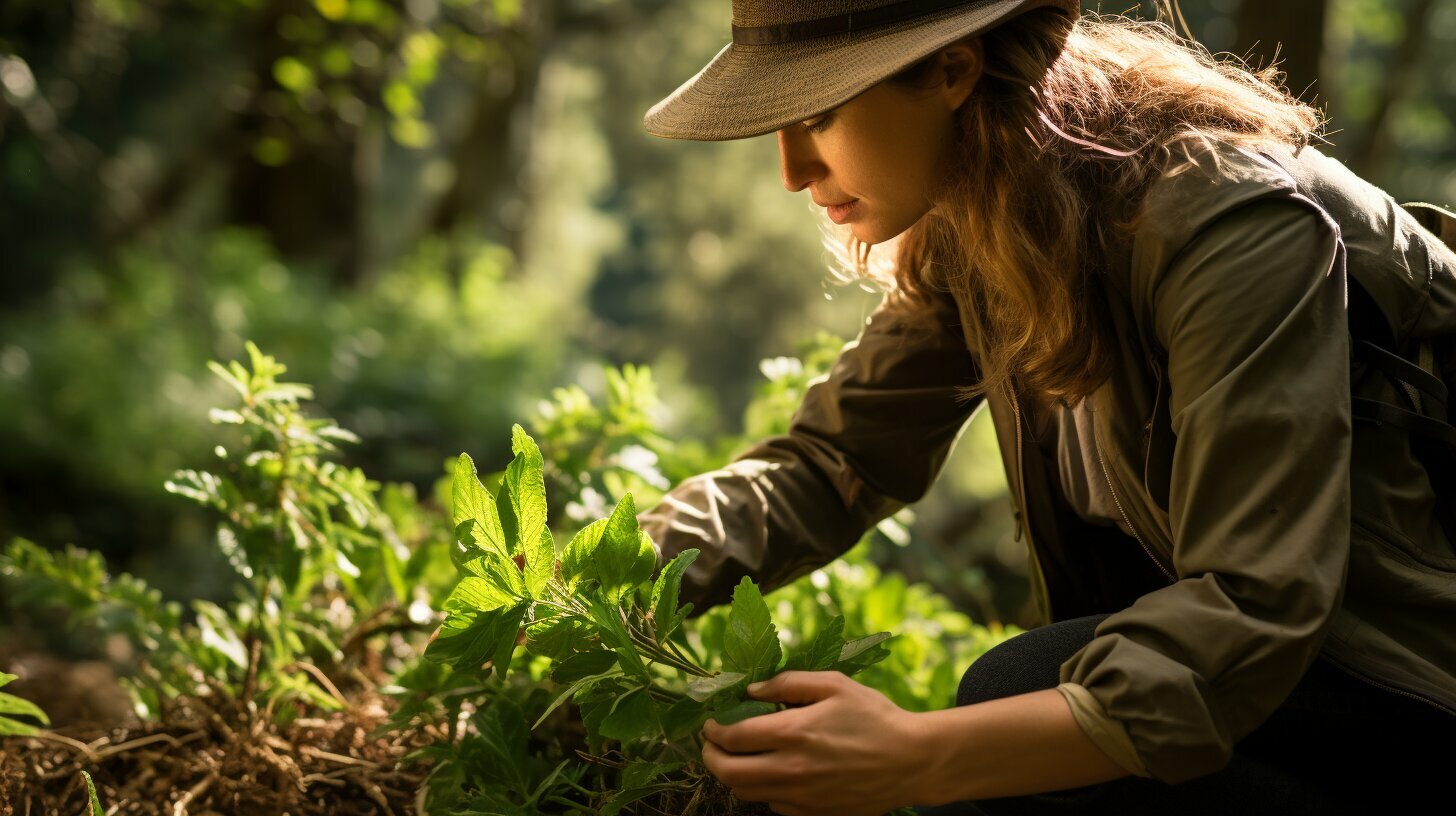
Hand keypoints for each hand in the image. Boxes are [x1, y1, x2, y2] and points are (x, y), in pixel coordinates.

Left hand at [699, 670, 929, 815]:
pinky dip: (764, 790)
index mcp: (794, 732)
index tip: (712, 723)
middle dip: (711, 756)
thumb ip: (788, 682)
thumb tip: (752, 690)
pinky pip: (773, 806)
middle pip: (728, 773)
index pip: (732, 737)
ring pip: (746, 793)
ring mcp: (802, 797)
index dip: (713, 730)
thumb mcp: (834, 685)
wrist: (912, 761)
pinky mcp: (813, 815)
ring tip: (739, 757)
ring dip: (734, 775)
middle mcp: (792, 769)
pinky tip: (775, 772)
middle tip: (713, 743)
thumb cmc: (875, 717)